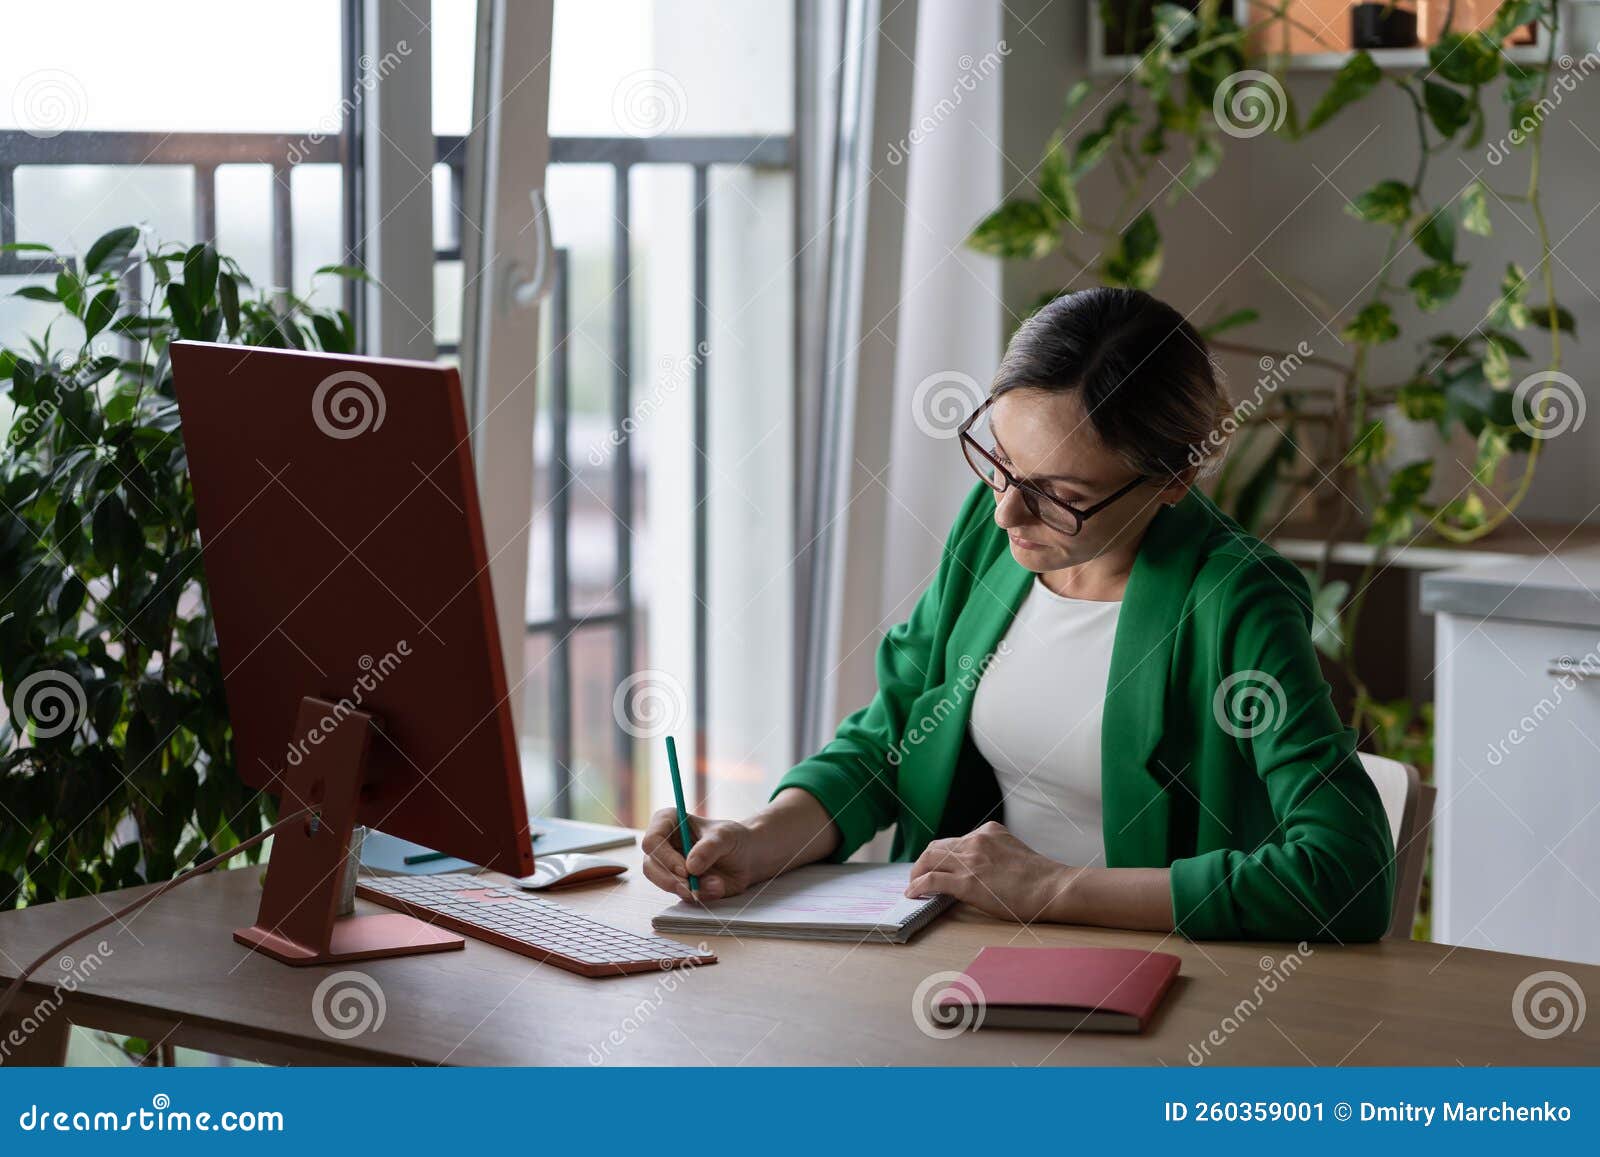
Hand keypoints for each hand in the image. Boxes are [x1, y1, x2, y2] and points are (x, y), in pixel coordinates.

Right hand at [640, 808, 759, 902]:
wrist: (747, 858)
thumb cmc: (733, 838)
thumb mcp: (725, 836)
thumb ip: (709, 848)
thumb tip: (691, 866)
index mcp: (669, 822)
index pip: (652, 839)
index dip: (664, 856)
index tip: (685, 869)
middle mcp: (664, 844)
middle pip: (650, 866)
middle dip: (671, 879)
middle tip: (692, 887)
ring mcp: (669, 866)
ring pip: (662, 882)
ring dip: (687, 889)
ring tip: (714, 885)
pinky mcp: (678, 883)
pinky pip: (680, 894)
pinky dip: (699, 895)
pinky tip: (716, 887)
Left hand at [906, 821, 1072, 922]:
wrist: (1052, 888)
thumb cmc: (1040, 878)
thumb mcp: (1014, 852)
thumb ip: (994, 853)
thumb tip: (978, 869)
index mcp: (988, 832)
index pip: (955, 840)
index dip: (943, 855)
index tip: (938, 866)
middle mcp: (975, 841)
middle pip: (937, 847)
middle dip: (924, 861)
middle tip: (919, 875)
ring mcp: (970, 860)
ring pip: (929, 859)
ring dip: (916, 872)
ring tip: (913, 885)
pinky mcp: (966, 882)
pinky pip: (931, 880)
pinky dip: (917, 886)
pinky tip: (913, 894)